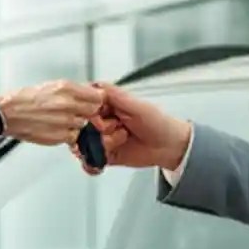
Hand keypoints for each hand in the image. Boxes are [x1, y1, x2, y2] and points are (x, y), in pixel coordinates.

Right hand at [0, 80, 105, 145]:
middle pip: (93, 110)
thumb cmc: (24, 99)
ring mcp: (65, 121)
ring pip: (83, 124)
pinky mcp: (60, 136)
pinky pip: (73, 136)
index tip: (92, 102)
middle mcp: (68, 104)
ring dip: (76, 123)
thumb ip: (73, 91)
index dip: (95, 100)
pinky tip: (55, 128)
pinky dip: (67, 134)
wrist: (7, 114)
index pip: (97, 95)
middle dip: (87, 112)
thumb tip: (90, 92)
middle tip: (76, 112)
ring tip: (60, 120)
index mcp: (66, 88)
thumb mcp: (50, 86)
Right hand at [74, 83, 190, 172]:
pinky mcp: (104, 155)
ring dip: (101, 145)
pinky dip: (92, 163)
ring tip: (120, 141)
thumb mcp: (136, 105)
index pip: (84, 107)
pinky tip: (104, 159)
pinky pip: (89, 161)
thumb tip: (94, 85)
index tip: (100, 116)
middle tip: (115, 128)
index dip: (89, 113)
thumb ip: (115, 95)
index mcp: (106, 106)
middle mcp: (100, 122)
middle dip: (95, 131)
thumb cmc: (157, 122)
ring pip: (83, 145)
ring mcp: (101, 139)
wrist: (169, 146)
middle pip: (80, 127)